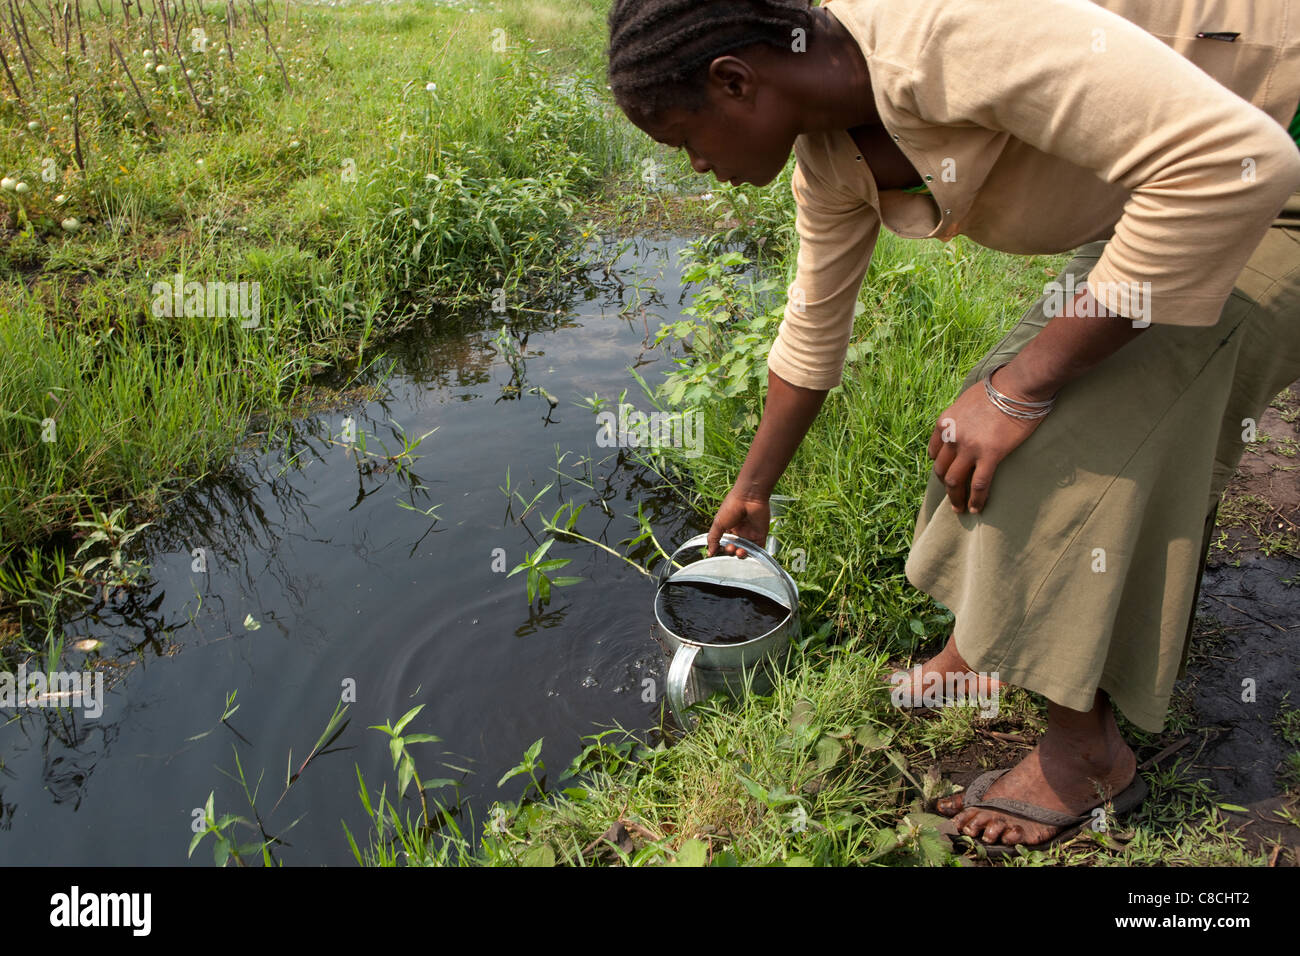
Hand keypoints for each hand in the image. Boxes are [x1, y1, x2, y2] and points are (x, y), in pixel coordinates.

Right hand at [707, 488, 769, 557]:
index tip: (718, 550)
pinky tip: (747, 553)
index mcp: (728, 528)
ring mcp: (750, 534)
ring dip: (740, 554)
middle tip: (730, 548)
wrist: (749, 498)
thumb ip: (713, 538)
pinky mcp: (760, 535)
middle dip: (730, 551)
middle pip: (734, 548)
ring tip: (739, 551)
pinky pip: (757, 549)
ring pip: (745, 550)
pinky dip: (752, 554)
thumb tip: (709, 553)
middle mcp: (740, 532)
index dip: (721, 548)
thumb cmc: (732, 507)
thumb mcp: (718, 523)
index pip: (724, 543)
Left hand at [927, 369, 1048, 513]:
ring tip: (960, 510)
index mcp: (945, 422)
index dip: (940, 466)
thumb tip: (966, 424)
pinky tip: (977, 509)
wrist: (1018, 385)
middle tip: (952, 497)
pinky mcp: (990, 455)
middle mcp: (952, 437)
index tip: (946, 474)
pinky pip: (979, 485)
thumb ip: (962, 416)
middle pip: (942, 469)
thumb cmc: (1000, 387)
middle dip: (945, 486)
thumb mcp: (968, 399)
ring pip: (955, 481)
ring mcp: (970, 448)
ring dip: (955, 498)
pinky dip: (976, 500)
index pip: (935, 451)